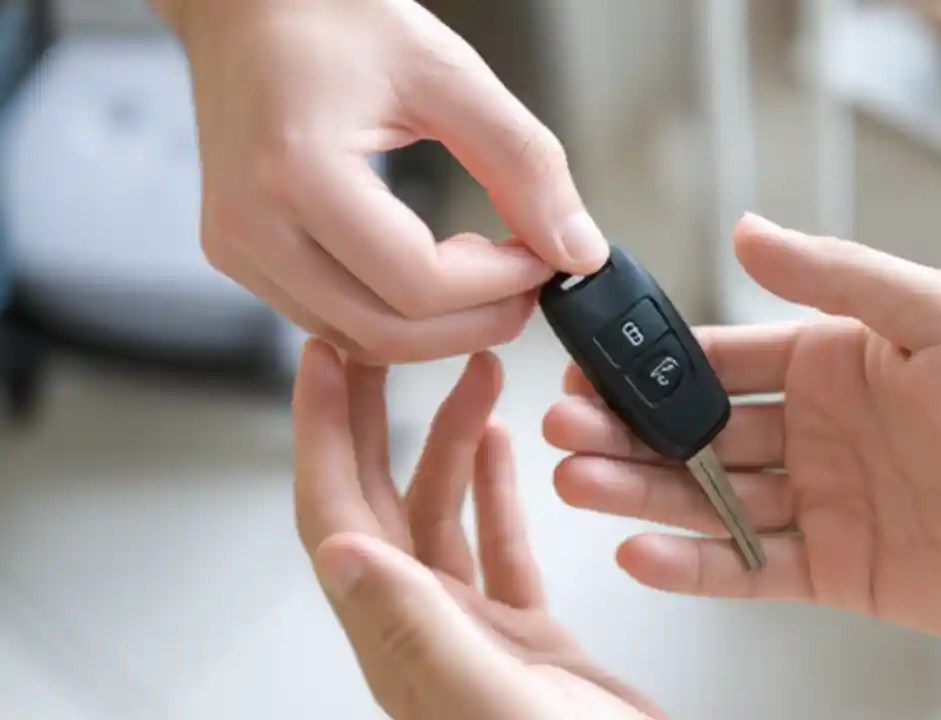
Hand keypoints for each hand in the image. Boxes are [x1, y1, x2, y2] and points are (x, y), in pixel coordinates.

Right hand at [159, 0, 607, 361]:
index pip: (419, 284)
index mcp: (299, 173)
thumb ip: (522, 162)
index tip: (545, 260)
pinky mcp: (236, 251)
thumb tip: (577, 249)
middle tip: (527, 287)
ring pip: (356, 340)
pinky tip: (433, 275)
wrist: (247, 2)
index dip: (500, 286)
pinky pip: (327, 319)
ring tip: (486, 276)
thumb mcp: (447, 73)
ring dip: (437, 329)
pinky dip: (392, 316)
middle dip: (476, 323)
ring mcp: (236, 244)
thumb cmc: (331, 14)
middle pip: (386, 333)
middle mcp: (252, 224)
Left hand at [292, 342, 661, 718]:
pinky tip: (503, 446)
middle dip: (373, 417)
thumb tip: (339, 552)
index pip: (339, 519)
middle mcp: (427, 630)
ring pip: (444, 515)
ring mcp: (477, 632)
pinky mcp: (529, 637)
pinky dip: (497, 490)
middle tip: (379, 342)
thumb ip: (419, 631)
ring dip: (450, 441)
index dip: (320, 436)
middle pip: (380, 502)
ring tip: (471, 375)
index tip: (318, 359)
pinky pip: (499, 546)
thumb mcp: (495, 703)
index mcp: (403, 642)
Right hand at [545, 214, 940, 646]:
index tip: (595, 364)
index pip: (724, 357)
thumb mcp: (940, 316)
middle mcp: (820, 430)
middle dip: (628, 430)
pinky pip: (748, 570)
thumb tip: (749, 232)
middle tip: (563, 427)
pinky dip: (693, 564)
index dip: (656, 365)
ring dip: (640, 491)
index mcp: (837, 360)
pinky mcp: (837, 572)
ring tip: (578, 482)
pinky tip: (639, 550)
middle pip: (700, 432)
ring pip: (709, 498)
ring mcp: (824, 503)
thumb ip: (837, 279)